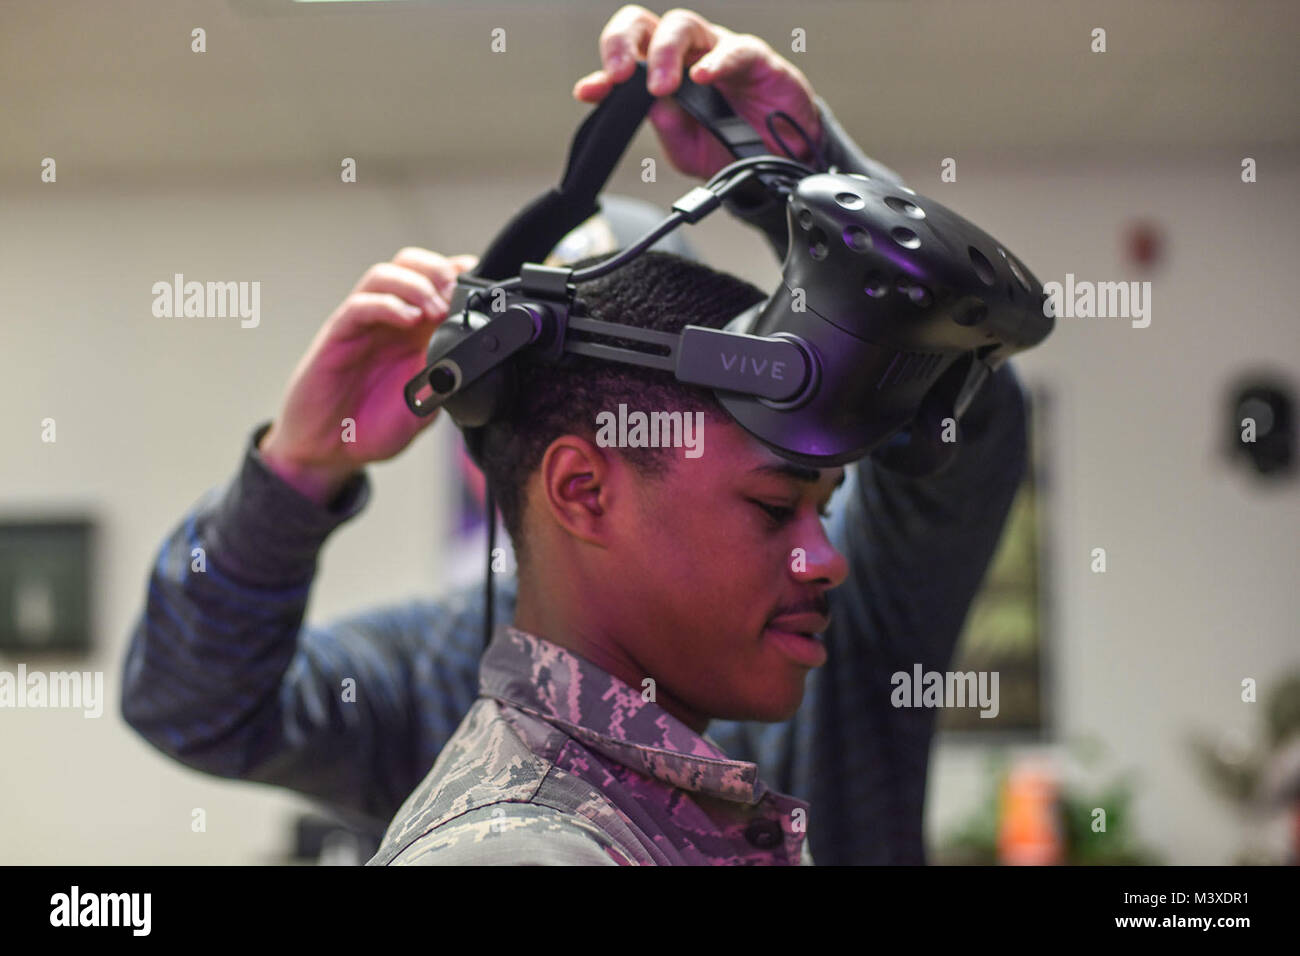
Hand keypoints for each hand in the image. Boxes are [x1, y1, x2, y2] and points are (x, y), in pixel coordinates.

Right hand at [258, 249, 477, 505]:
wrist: (330, 450)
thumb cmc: (374, 426)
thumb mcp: (427, 405)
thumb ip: (449, 378)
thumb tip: (477, 359)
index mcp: (416, 331)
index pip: (437, 282)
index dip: (459, 275)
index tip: (480, 288)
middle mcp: (390, 320)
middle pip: (411, 264)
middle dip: (438, 271)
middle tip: (455, 296)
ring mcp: (364, 324)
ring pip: (385, 275)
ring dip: (416, 285)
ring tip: (435, 310)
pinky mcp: (339, 334)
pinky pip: (361, 305)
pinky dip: (388, 304)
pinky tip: (408, 319)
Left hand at [572, 6, 823, 179]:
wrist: (776, 163)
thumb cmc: (728, 147)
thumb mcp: (685, 148)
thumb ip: (664, 125)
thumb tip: (641, 105)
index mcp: (662, 74)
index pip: (626, 60)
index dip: (604, 72)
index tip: (590, 91)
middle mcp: (685, 55)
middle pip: (646, 26)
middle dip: (623, 44)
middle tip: (621, 76)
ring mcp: (717, 51)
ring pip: (682, 26)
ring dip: (664, 53)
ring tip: (661, 87)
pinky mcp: (753, 57)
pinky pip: (733, 49)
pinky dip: (715, 61)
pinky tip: (703, 76)